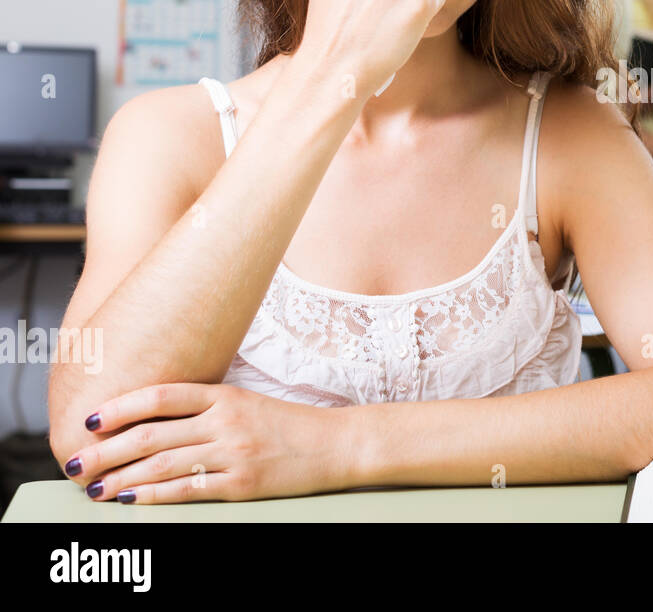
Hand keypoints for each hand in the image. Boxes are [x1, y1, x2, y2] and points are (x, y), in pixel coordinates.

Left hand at [61, 383, 348, 503]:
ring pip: (163, 464)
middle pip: (152, 434)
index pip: (161, 395)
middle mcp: (225, 421)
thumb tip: (152, 420)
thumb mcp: (247, 403)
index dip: (121, 407)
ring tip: (93, 487)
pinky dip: (153, 495)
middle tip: (74, 461)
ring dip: (121, 478)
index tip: (90, 420)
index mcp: (225, 395)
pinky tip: (131, 499)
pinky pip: (187, 490)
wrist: (337, 444)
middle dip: (106, 450)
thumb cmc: (289, 425)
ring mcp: (233, 453)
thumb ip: (205, 407)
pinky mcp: (242, 484)